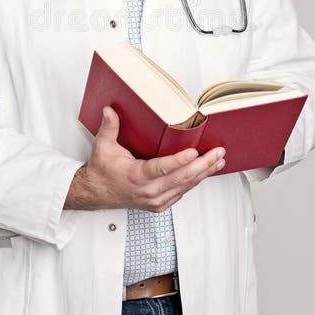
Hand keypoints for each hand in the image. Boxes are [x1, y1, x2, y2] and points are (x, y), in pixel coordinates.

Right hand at [64, 106, 225, 211]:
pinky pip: (182, 192)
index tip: (194, 152)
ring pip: (185, 186)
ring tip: (218, 161)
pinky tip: (205, 172)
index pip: (162, 169)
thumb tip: (110, 110)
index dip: (179, 161)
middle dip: (203, 164)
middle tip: (217, 153)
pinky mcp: (160, 204)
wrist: (97, 193)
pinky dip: (195, 181)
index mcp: (136, 176)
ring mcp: (156, 200)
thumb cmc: (102, 172)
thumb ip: (109, 127)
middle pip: (181, 178)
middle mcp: (149, 191)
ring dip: (204, 173)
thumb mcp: (103, 147)